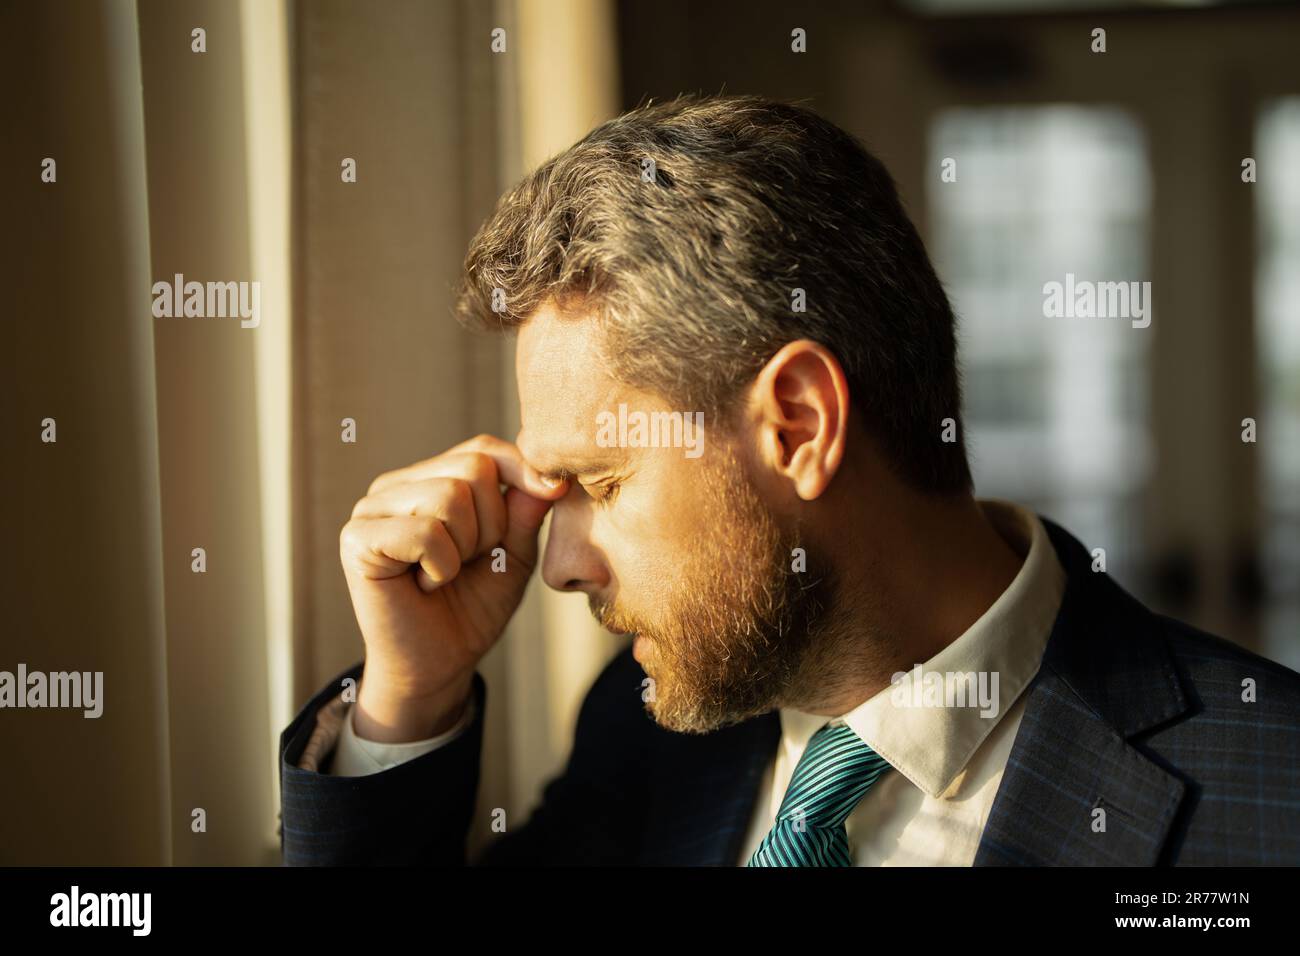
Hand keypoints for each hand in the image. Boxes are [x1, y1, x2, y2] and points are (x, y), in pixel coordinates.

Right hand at [338, 434, 567, 740]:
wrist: (439, 666)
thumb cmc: (472, 608)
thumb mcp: (514, 554)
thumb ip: (526, 511)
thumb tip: (552, 473)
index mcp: (431, 480)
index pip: (482, 448)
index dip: (522, 469)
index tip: (553, 492)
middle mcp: (397, 485)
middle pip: (473, 468)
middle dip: (492, 524)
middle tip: (470, 561)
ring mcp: (372, 508)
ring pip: (450, 496)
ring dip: (465, 548)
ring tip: (445, 573)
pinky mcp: (358, 538)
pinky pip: (424, 531)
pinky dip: (440, 566)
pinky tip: (424, 584)